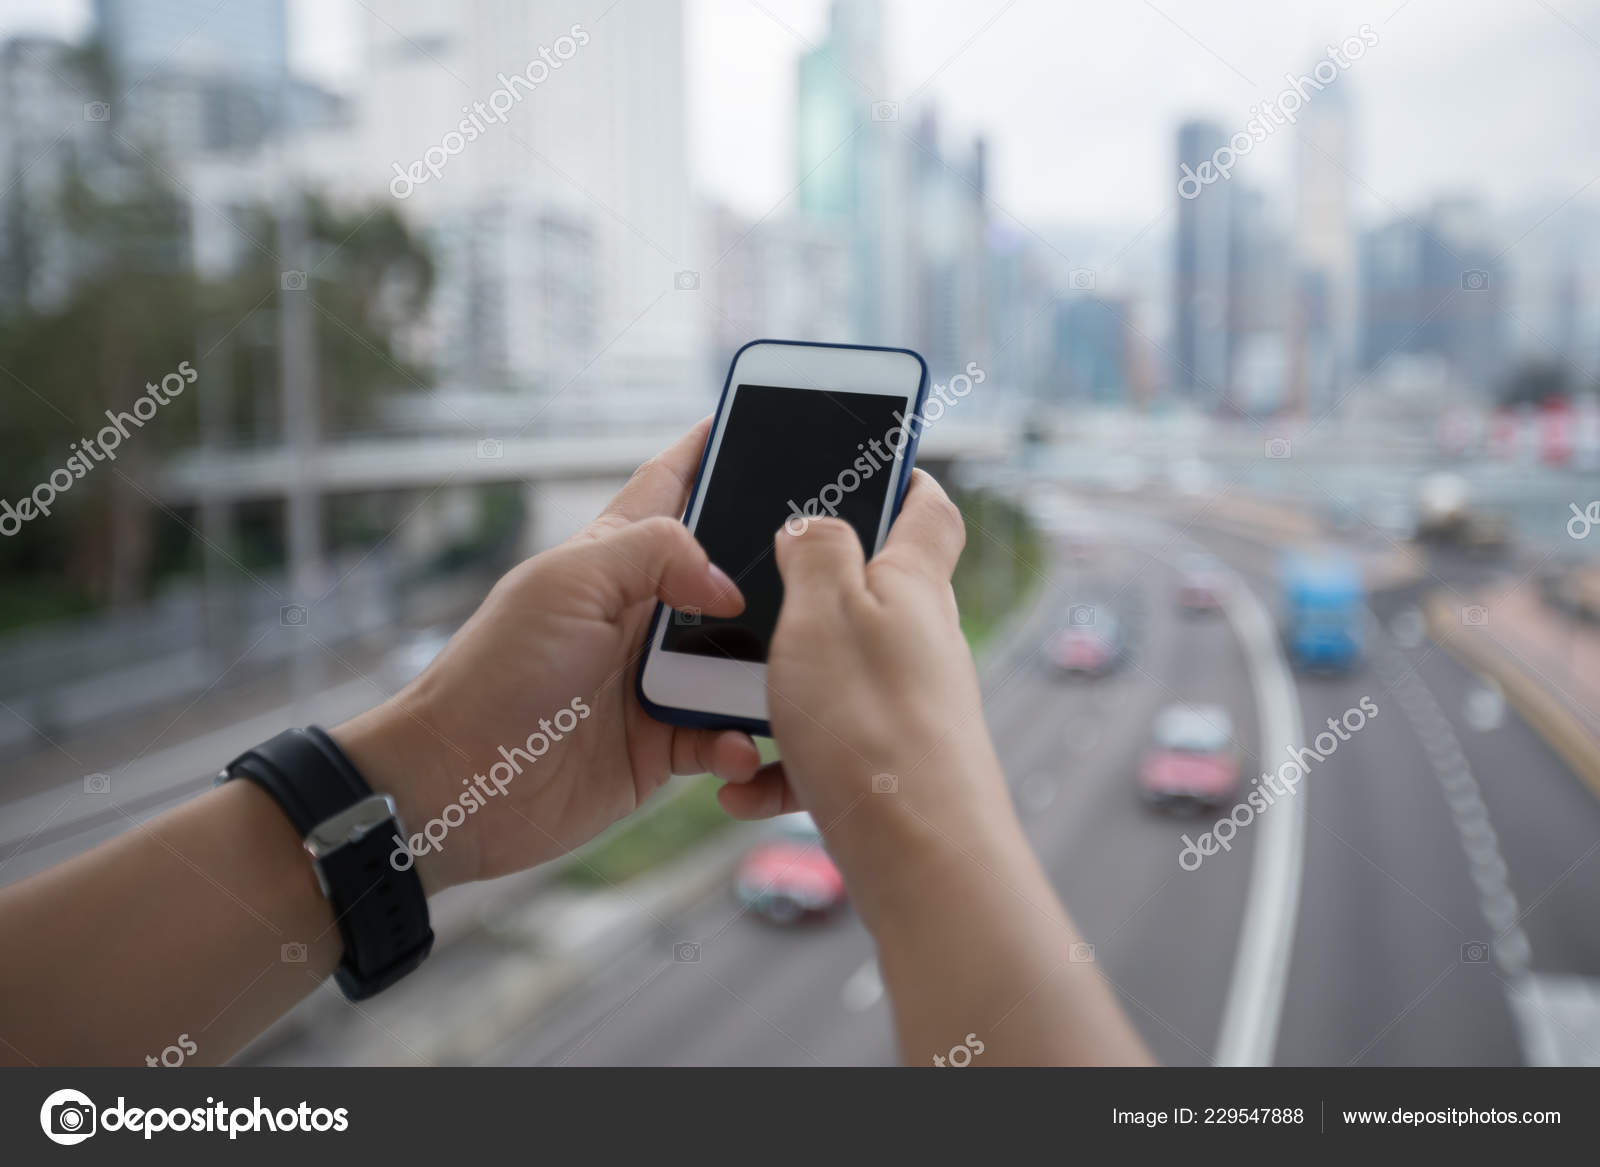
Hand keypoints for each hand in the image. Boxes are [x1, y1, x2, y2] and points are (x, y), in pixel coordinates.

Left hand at [331, 419, 763, 891]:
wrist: (458, 783)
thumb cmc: (496, 671)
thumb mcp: (569, 581)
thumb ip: (655, 553)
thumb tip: (729, 585)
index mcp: (616, 554)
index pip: (674, 483)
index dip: (713, 448)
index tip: (765, 415)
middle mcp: (644, 612)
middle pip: (731, 573)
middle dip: (775, 568)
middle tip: (827, 563)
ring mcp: (656, 679)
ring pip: (743, 658)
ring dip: (766, 667)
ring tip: (789, 671)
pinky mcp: (665, 743)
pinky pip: (727, 733)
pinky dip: (739, 739)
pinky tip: (735, 743)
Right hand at [718, 470, 1014, 916]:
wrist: (919, 854)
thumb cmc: (872, 722)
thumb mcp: (825, 609)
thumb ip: (816, 549)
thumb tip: (813, 525)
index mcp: (911, 583)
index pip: (930, 509)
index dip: (905, 478)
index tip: (871, 462)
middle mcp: (921, 640)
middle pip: (870, 593)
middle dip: (807, 595)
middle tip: (754, 596)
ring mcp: (908, 705)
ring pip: (830, 677)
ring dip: (774, 694)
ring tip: (729, 719)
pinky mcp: (888, 765)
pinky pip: (821, 748)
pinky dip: (781, 764)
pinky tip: (748, 789)